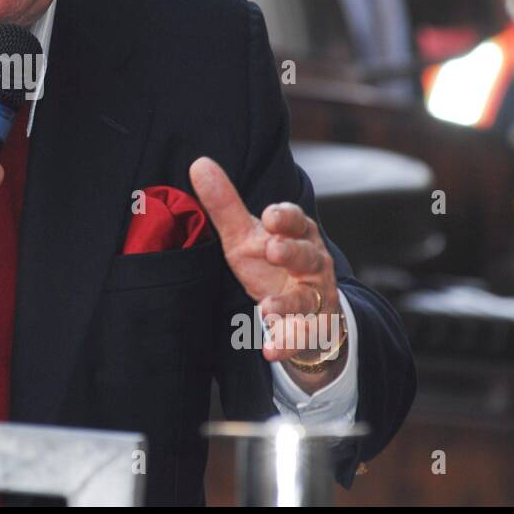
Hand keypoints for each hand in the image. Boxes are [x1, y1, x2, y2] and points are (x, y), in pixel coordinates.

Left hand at [189, 157, 343, 376]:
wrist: (304, 308)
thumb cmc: (271, 262)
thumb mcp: (246, 236)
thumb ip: (224, 204)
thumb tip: (199, 164)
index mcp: (297, 233)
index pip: (295, 220)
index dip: (284, 217)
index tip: (268, 216)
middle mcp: (312, 261)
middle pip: (306, 255)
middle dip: (292, 252)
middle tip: (274, 250)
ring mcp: (315, 295)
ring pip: (306, 297)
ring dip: (287, 303)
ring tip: (266, 309)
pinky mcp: (312, 326)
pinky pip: (302, 335)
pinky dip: (288, 342)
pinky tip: (270, 350)